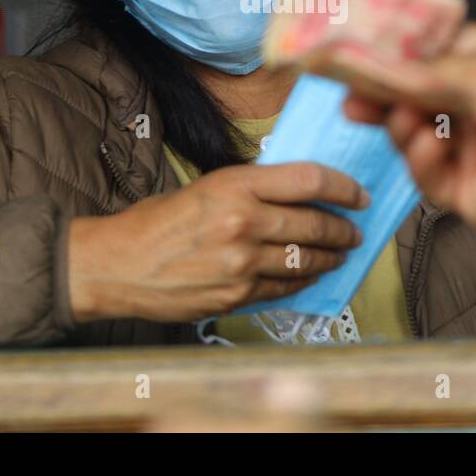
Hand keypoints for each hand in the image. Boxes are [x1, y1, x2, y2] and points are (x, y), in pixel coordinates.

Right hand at [66, 162, 367, 322]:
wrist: (117, 265)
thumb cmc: (157, 222)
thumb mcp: (206, 187)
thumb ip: (251, 189)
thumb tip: (298, 194)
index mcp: (234, 185)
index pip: (309, 179)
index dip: (343, 186)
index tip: (359, 194)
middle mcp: (242, 222)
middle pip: (314, 223)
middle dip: (343, 229)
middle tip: (355, 230)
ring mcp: (241, 263)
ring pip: (305, 259)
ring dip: (330, 257)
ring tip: (340, 253)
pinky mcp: (236, 295)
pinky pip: (283, 288)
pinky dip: (302, 281)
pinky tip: (309, 275)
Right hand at [342, 25, 475, 229]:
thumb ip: (420, 74)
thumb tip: (366, 66)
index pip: (431, 57)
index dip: (395, 58)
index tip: (357, 54)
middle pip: (416, 99)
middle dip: (382, 96)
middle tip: (348, 95)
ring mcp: (473, 149)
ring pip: (415, 137)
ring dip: (402, 125)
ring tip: (399, 116)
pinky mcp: (469, 190)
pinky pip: (429, 175)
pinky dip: (421, 158)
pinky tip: (425, 144)